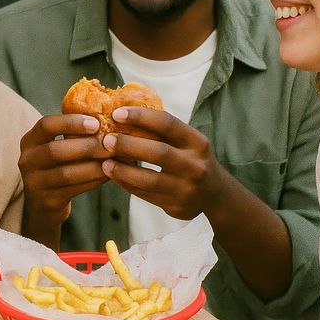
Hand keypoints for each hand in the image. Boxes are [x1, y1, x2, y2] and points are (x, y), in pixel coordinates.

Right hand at [17, 114, 111, 246]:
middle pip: (55, 150)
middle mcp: (27, 160)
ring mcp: (35, 182)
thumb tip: (109, 116)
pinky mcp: (47, 201)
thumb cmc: (57, 165)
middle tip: (110, 144)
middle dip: (86, 146)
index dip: (71, 123)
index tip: (96, 123)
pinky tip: (108, 174)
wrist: (43, 202)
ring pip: (66, 173)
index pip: (46, 125)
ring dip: (93, 166)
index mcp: (30, 140)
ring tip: (112, 160)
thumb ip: (73, 133)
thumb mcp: (55, 145)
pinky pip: (74, 189)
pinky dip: (93, 181)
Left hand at [101, 107, 230, 219]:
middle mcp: (195, 165)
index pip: (167, 124)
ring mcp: (187, 189)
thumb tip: (121, 112)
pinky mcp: (177, 207)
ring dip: (123, 171)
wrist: (214, 193)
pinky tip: (114, 176)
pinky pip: (146, 195)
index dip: (140, 117)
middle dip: (128, 145)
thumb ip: (161, 130)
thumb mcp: (186, 141)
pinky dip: (127, 184)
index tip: (116, 114)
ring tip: (104, 163)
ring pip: (149, 180)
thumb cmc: (190, 158)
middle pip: (158, 152)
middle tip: (106, 140)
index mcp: (197, 142)